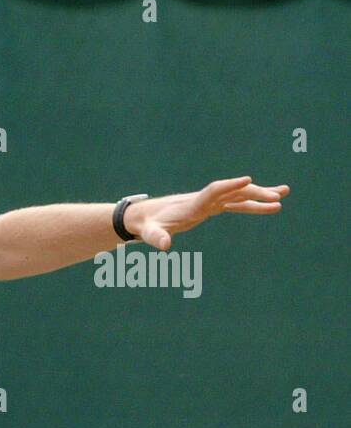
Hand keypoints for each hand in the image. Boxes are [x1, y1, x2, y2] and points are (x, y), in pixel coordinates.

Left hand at [127, 176, 289, 250]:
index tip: (248, 180)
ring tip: (284, 194)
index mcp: (192, 205)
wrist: (143, 216)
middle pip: (233, 192)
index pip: (214, 191)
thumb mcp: (149, 233)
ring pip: (238, 196)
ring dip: (261, 195)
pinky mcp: (211, 207)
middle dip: (255, 193)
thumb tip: (165, 247)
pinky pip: (236, 204)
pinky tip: (270, 206)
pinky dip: (253, 204)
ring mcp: (209, 202)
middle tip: (277, 196)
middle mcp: (204, 200)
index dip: (230, 186)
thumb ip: (156, 238)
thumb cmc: (147, 225)